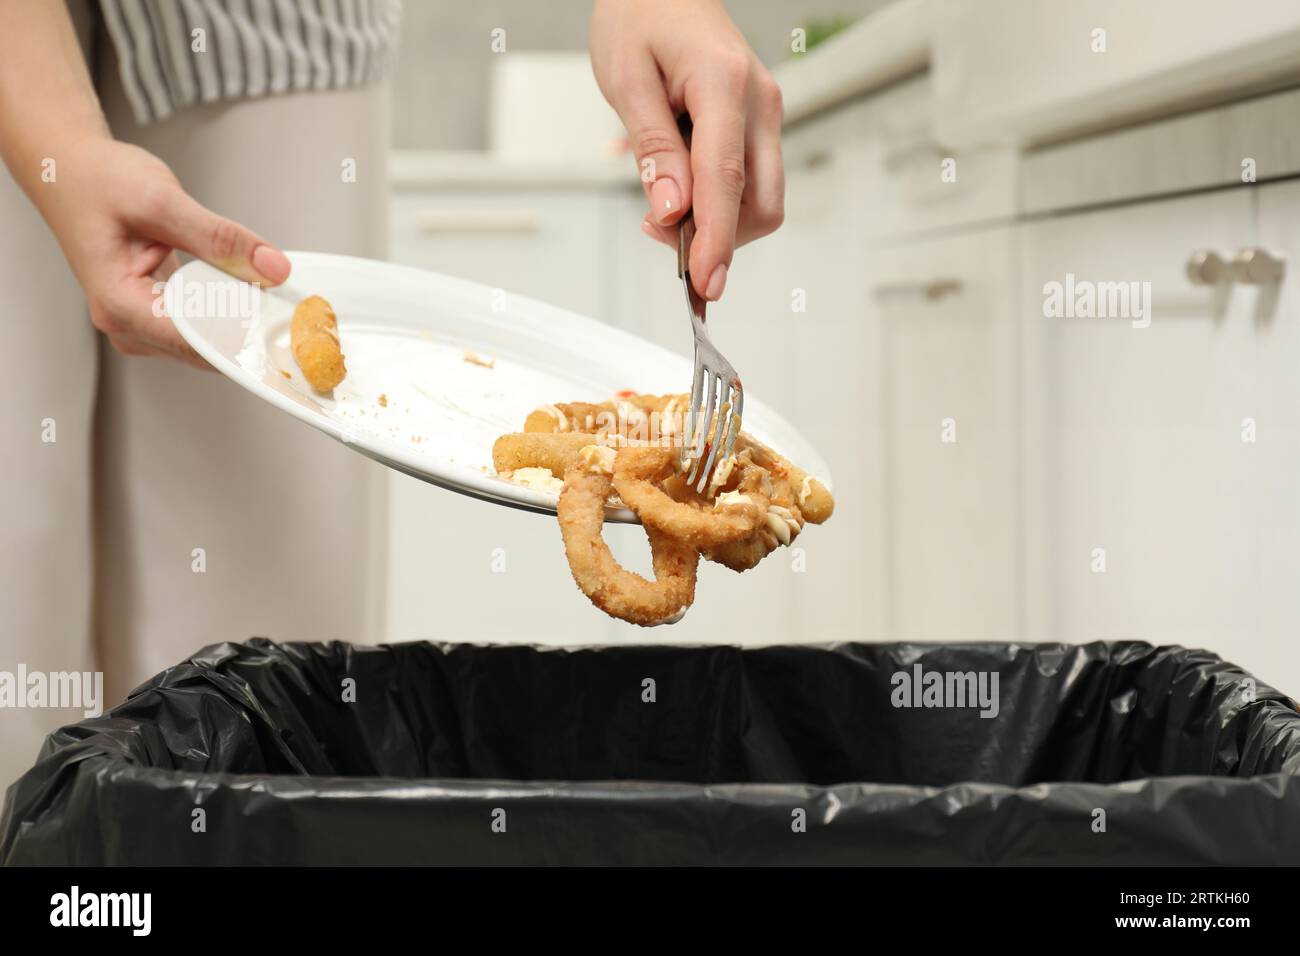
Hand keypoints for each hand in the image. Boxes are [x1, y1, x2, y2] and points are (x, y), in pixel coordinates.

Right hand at [33, 134, 290, 367]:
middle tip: (287, 306)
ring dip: (240, 321)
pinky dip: (227, 309)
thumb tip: (272, 268)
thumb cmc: (98, 182)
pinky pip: (201, 324)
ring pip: (207, 341)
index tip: (280, 327)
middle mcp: (126, 324)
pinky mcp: (154, 313)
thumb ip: (219, 238)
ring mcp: (140, 323)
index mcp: (119, 304)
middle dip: (247, 330)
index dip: (242, 338)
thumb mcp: (162, 200)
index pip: (194, 344)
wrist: (70, 170)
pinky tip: (247, 291)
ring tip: (269, 294)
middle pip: (204, 348)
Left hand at [590, 0, 783, 301]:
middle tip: (657, 231)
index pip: (726, 182)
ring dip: (716, 222)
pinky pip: (749, 181)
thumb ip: (652, 148)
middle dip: (717, 238)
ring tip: (662, 202)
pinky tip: (681, 188)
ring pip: (759, 200)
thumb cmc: (640, 14)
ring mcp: (765, 113)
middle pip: (760, 204)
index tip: (706, 283)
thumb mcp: (626, 78)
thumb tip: (671, 210)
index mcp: (725, 85)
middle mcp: (760, 102)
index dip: (716, 241)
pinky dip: (719, 202)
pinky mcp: (759, 123)